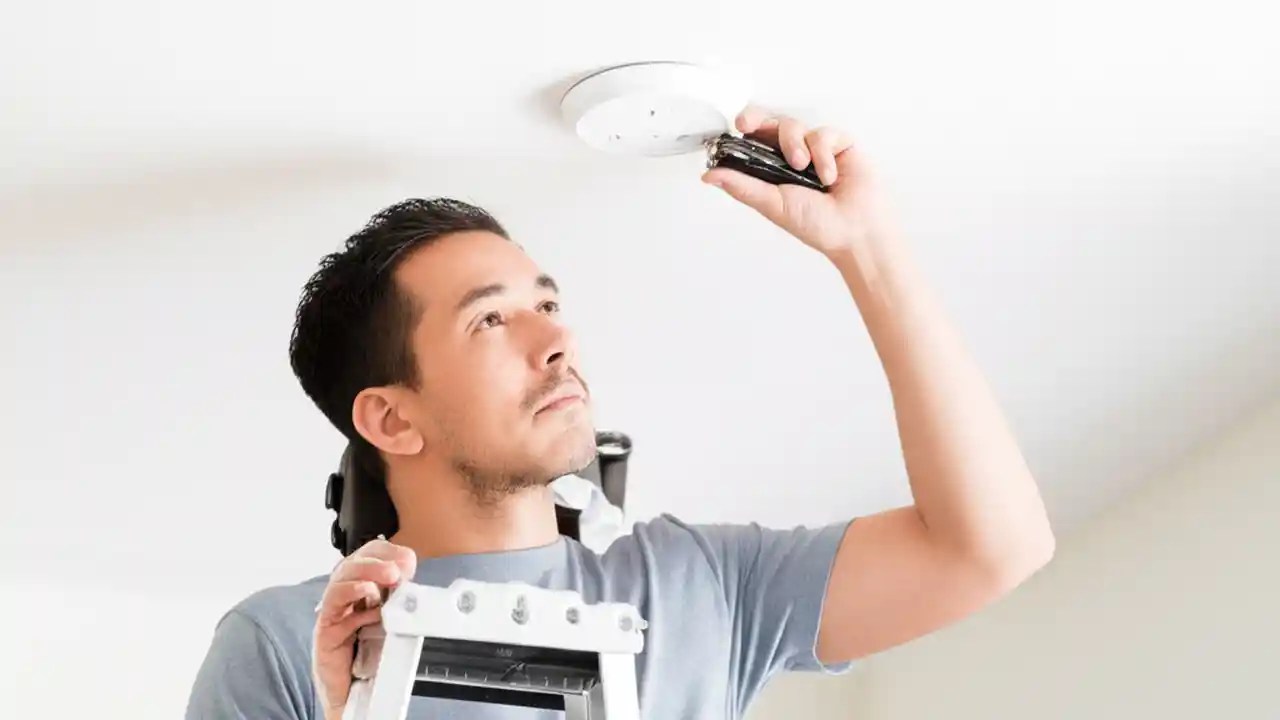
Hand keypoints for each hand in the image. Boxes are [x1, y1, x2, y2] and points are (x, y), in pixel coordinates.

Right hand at [312, 538, 416, 719]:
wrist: (357, 695)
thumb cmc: (373, 658)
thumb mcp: (394, 623)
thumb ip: (400, 603)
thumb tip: (415, 584)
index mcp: (364, 590)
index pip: (370, 557)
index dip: (387, 553)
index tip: (407, 560)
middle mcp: (347, 597)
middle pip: (354, 563)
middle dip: (377, 559)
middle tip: (398, 568)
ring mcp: (335, 612)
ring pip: (341, 579)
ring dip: (366, 572)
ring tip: (388, 576)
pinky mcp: (326, 631)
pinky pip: (334, 606)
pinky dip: (351, 596)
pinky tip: (368, 598)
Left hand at [702, 106, 899, 257]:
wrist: (855, 231)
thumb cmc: (818, 225)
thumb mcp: (772, 205)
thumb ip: (742, 187)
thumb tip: (709, 176)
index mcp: (773, 168)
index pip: (753, 140)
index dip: (742, 129)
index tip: (733, 128)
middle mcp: (792, 154)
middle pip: (770, 122)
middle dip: (756, 119)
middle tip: (747, 124)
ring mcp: (815, 147)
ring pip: (793, 125)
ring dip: (794, 146)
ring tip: (802, 168)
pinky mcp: (839, 143)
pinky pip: (822, 134)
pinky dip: (823, 155)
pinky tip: (829, 176)